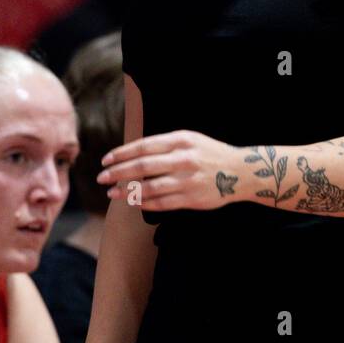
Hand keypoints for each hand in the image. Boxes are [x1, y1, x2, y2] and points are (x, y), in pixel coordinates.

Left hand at [97, 131, 243, 211]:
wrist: (241, 171)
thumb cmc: (210, 153)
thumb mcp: (190, 140)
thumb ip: (165, 145)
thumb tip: (132, 154)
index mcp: (181, 140)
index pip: (143, 147)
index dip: (121, 154)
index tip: (106, 160)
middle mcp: (183, 159)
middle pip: (142, 167)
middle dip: (118, 173)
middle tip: (102, 177)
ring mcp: (188, 180)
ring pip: (149, 187)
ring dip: (127, 191)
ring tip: (112, 192)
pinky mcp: (192, 198)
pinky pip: (162, 202)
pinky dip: (144, 202)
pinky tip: (133, 201)